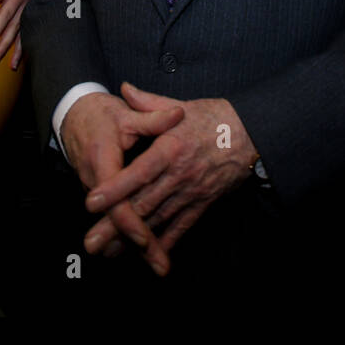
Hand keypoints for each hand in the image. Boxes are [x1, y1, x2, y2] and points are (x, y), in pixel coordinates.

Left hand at [82, 84, 256, 271]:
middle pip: (143, 203)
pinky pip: (182, 226)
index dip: (115, 189)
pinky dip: (167, 242)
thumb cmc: (215, 118)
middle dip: (115, 225)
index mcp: (171, 148)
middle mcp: (179, 174)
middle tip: (91, 243)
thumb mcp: (181, 106)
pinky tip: (150, 256)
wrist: (253, 134)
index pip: (138, 172)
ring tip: (110, 254)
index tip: (91, 202)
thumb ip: (149, 103)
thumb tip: (124, 89)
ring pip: (158, 220)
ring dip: (134, 240)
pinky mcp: (203, 202)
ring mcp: (192, 191)